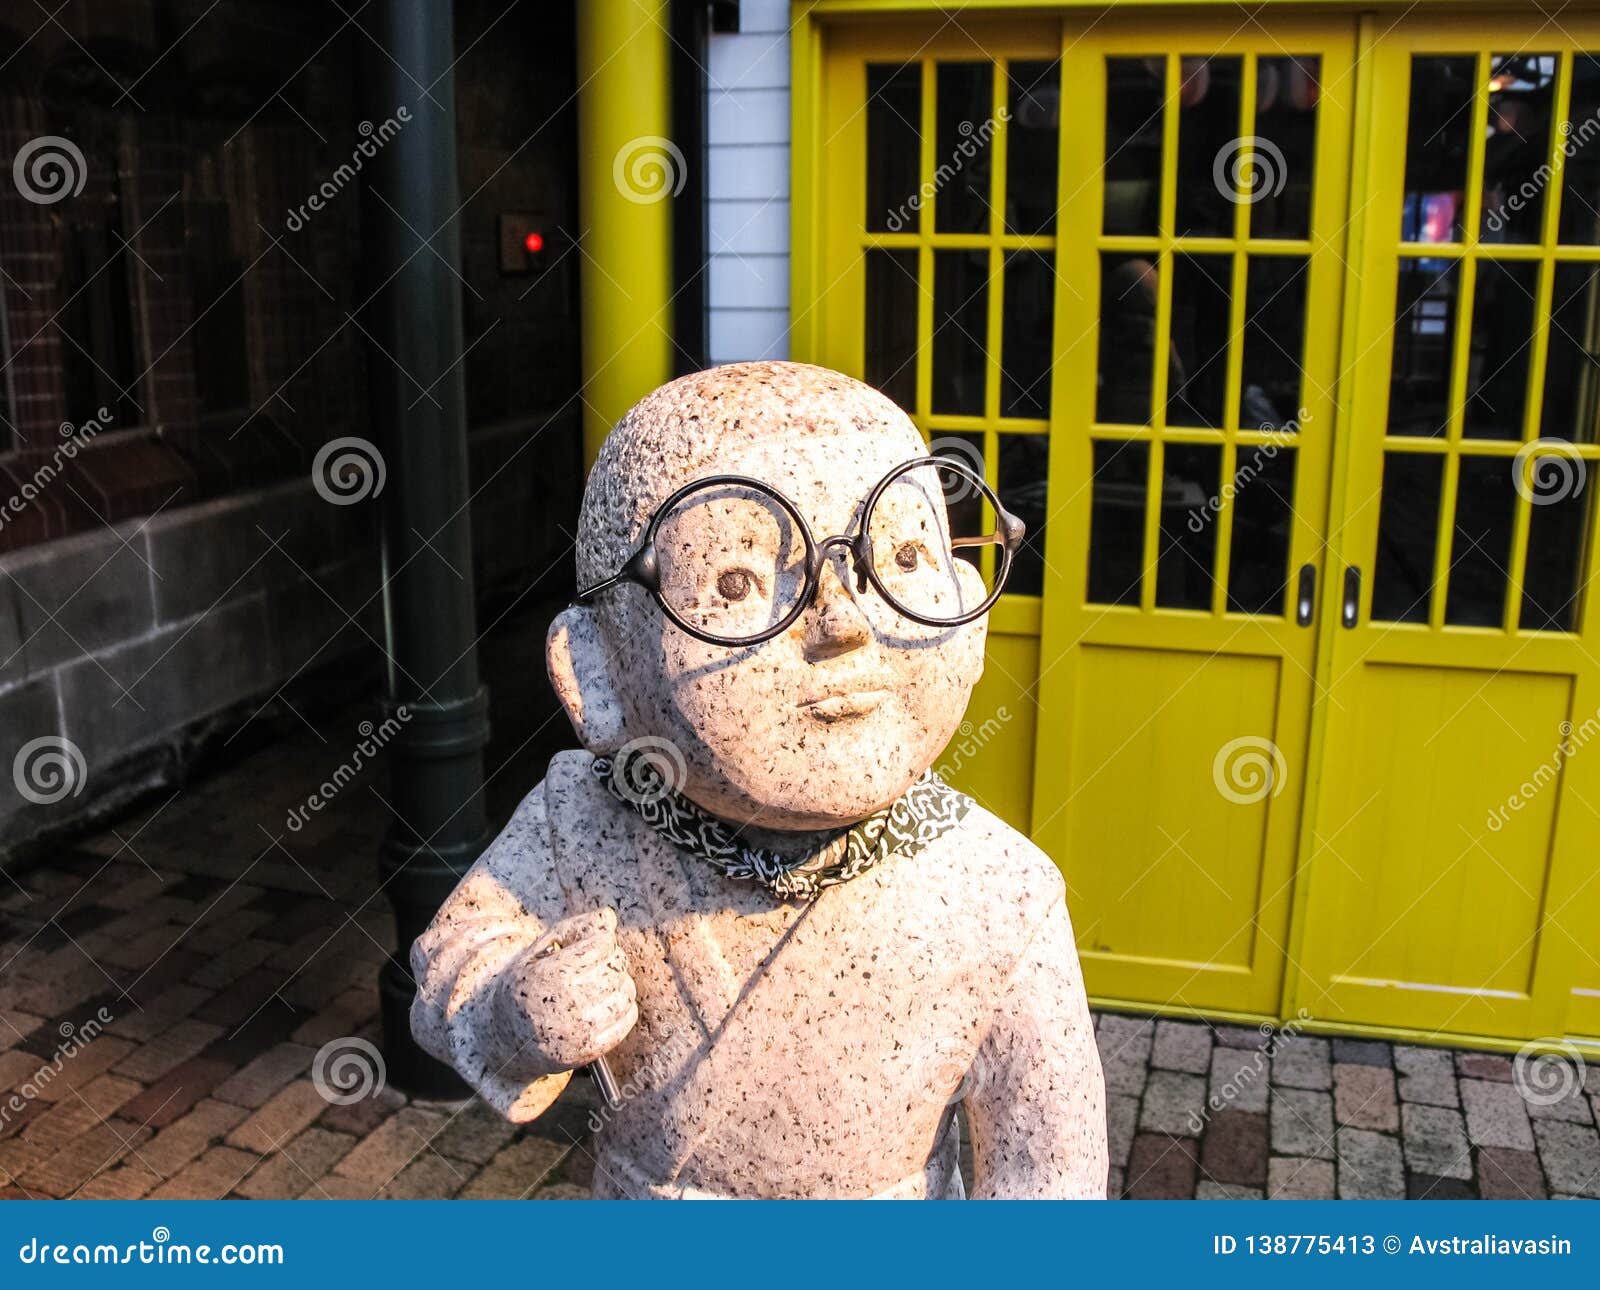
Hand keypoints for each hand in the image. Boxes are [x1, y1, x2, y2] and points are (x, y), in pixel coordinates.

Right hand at [495, 907, 637, 1074]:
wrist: (505, 1037)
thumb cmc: (525, 987)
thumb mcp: (536, 953)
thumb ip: (571, 930)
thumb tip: (609, 917)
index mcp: (551, 975)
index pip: (603, 944)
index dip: (602, 940)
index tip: (593, 946)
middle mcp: (567, 1003)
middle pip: (616, 967)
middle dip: (613, 959)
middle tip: (599, 964)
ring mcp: (579, 1030)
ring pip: (625, 992)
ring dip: (621, 983)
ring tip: (602, 984)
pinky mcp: (589, 1050)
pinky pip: (626, 1019)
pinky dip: (624, 1007)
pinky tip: (608, 1004)